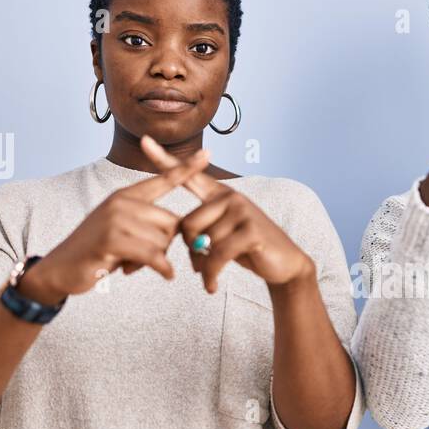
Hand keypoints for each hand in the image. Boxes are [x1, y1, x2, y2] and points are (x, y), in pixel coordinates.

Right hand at [17, 143, 211, 304]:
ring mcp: (116, 219)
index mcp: (126, 196)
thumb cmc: (97, 251)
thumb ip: (146, 225)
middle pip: (171, 223)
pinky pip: (153, 255)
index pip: (163, 180)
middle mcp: (122, 201)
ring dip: (155, 260)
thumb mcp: (122, 231)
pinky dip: (162, 268)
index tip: (208, 152)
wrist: (61, 268)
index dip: (186, 168)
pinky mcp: (112, 239)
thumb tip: (178, 231)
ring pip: (163, 242)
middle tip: (140, 257)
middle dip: (164, 246)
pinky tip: (164, 274)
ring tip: (130, 262)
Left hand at [140, 136, 314, 294]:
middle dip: (190, 250)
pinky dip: (211, 274)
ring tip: (211, 275)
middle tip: (199, 266)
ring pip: (204, 241)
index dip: (165, 160)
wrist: (283, 263)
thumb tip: (184, 240)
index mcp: (220, 195)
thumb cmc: (248, 248)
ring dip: (203, 266)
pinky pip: (218, 254)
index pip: (189, 176)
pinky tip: (212, 286)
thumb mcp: (223, 235)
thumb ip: (202, 230)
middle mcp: (230, 197)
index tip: (145, 141)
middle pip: (188, 223)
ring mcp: (242, 211)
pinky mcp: (251, 230)